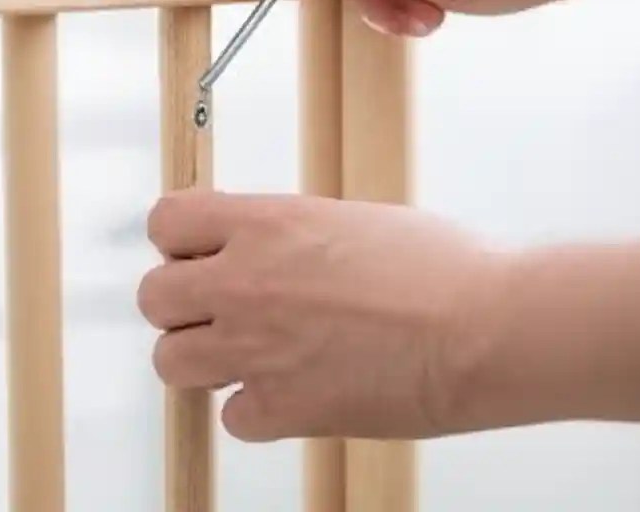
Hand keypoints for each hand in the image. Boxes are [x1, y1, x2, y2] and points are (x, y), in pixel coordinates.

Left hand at [137, 190, 497, 440]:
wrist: (486, 329)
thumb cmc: (443, 269)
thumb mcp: (349, 221)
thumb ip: (289, 235)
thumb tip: (266, 250)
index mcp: (265, 223)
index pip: (167, 222)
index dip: (179, 242)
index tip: (198, 255)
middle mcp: (246, 282)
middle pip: (154, 297)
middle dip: (182, 306)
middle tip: (220, 313)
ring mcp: (257, 349)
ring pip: (171, 361)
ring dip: (202, 361)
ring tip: (245, 358)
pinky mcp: (282, 408)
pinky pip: (231, 418)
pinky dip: (256, 412)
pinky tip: (292, 396)